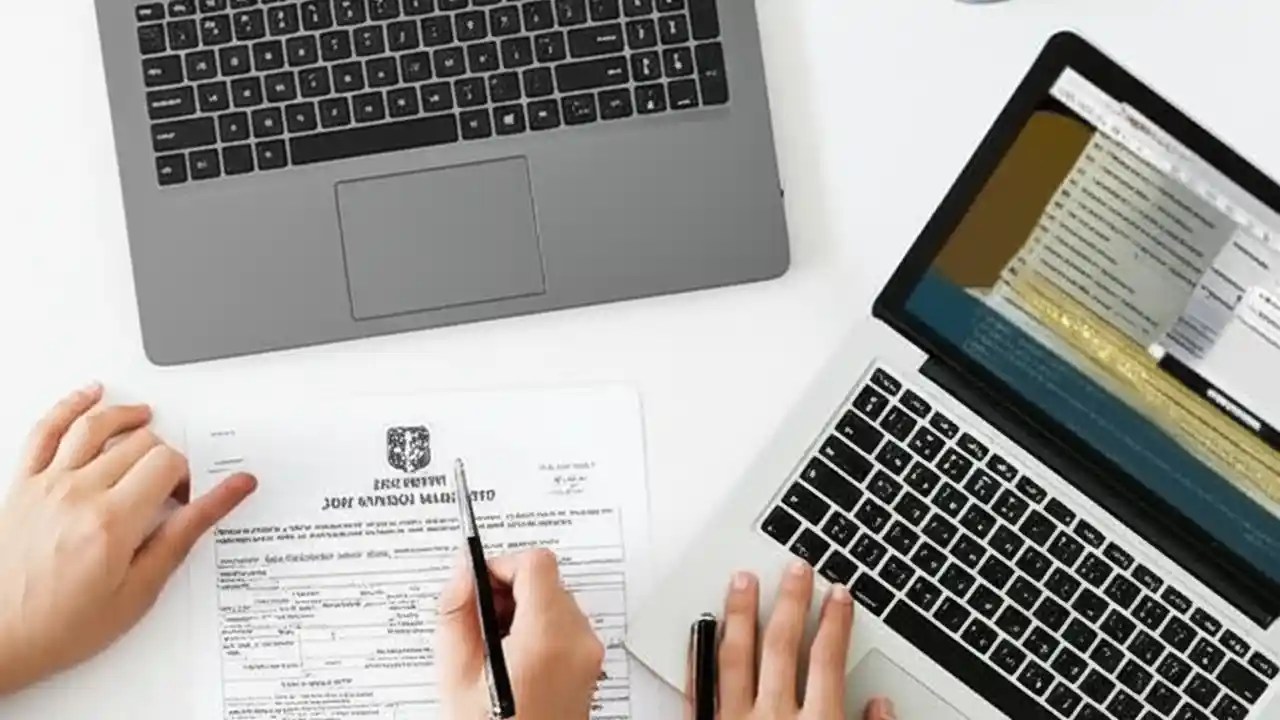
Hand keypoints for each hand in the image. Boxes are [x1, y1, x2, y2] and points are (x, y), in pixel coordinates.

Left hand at [0, 384, 256, 693]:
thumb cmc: (60, 626)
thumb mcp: (139, 590)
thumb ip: (185, 533)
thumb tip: (229, 494)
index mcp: (113, 521)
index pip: (168, 463)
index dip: (187, 476)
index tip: (186, 497)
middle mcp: (79, 494)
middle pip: (139, 444)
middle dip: (164, 457)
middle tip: (166, 485)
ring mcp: (46, 485)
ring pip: (96, 426)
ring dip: (128, 416)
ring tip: (145, 418)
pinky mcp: (21, 485)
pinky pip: (44, 431)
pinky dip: (69, 406)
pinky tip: (87, 396)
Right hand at [436, 548, 604, 719]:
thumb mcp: (456, 675)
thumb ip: (455, 613)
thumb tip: (462, 573)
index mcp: (548, 637)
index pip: (536, 563)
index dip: (500, 564)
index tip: (476, 580)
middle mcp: (578, 641)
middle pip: (546, 581)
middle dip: (507, 590)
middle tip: (476, 619)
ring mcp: (589, 655)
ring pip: (555, 602)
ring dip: (521, 610)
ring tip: (490, 646)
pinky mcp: (589, 667)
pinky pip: (564, 627)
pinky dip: (537, 629)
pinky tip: (509, 659)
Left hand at [699, 560, 895, 719]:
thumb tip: (882, 706)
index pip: (827, 660)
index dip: (835, 623)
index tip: (838, 594)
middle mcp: (774, 719)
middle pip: (781, 646)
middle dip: (791, 602)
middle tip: (795, 570)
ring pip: (735, 657)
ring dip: (740, 614)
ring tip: (743, 581)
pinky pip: (698, 688)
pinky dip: (699, 656)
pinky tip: (702, 630)